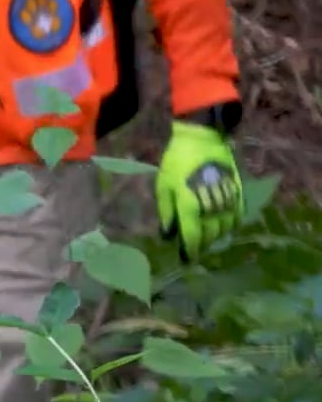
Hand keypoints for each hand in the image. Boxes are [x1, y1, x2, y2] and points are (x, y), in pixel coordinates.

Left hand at [157, 122, 242, 256]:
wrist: (203, 140)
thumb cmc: (177, 163)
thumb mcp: (164, 187)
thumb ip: (167, 213)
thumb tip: (168, 235)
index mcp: (191, 207)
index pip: (193, 238)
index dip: (190, 252)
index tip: (186, 261)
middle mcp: (212, 207)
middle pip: (210, 236)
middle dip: (201, 245)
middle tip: (193, 249)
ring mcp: (227, 200)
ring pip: (224, 228)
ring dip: (215, 236)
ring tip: (205, 238)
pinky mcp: (237, 192)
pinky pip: (237, 216)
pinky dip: (230, 225)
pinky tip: (221, 226)